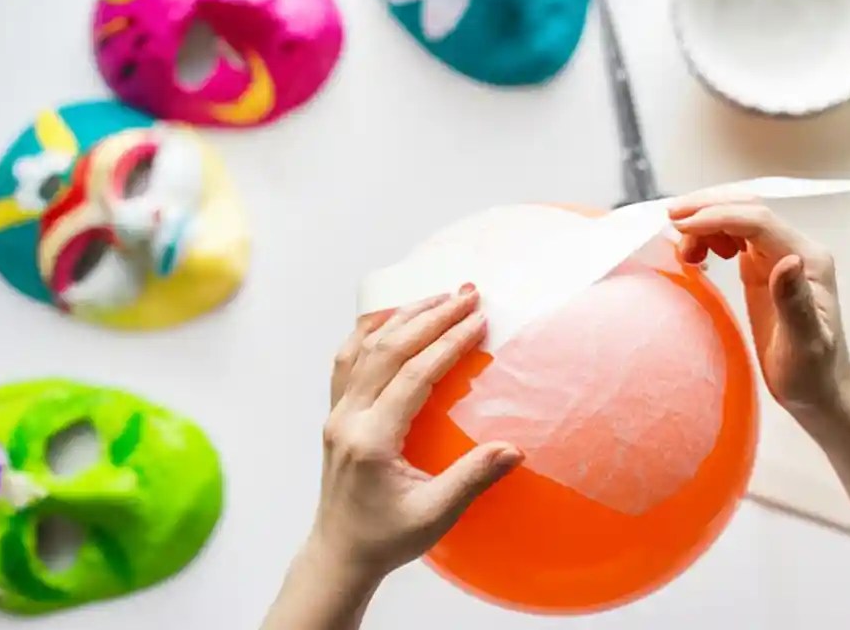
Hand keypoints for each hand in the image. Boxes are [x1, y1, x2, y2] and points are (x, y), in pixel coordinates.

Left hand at [311, 287, 523, 579]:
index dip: (447, 344)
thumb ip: (472, 479)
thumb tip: (514, 449)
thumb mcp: (434, 515)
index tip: (479, 320)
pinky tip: (393, 319)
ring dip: (402, 317)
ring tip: (438, 297)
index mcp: (371, 441)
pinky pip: (347, 359)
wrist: (339, 554)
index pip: (412, 376)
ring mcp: (337, 414)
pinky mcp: (336, 414)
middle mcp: (347, 419)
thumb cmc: (386, 539)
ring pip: (363, 348)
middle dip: (430, 317)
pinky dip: (370, 332)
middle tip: (468, 295)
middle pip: (387, 350)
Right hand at [667, 195, 849, 422]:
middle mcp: (796, 250)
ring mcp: (779, 258)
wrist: (821, 393)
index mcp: (808, 260)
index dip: (718, 217)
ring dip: (707, 222)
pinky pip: (734, 238)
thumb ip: (794, 301)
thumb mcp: (805, 344)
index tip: (681, 226)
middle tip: (670, 218)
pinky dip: (711, 236)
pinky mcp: (763, 271)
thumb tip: (787, 260)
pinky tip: (698, 255)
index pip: (758, 222)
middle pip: (748, 209)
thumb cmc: (813, 375)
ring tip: (684, 250)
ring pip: (739, 220)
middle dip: (708, 207)